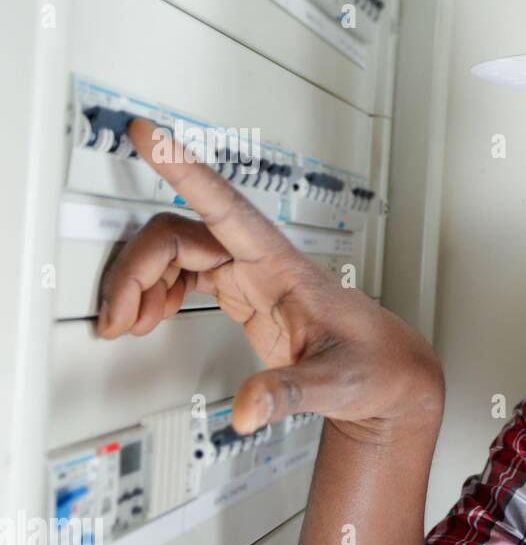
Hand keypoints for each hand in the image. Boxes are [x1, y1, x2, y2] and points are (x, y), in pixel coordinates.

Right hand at [98, 118, 443, 442]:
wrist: (391, 376)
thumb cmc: (376, 367)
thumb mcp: (337, 384)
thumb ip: (289, 394)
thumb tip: (247, 411)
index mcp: (285, 268)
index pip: (225, 207)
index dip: (184, 169)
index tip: (148, 134)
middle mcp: (265, 263)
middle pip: (180, 235)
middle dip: (136, 268)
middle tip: (116, 317)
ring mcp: (253, 275)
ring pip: (177, 252)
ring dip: (141, 281)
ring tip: (127, 324)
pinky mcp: (247, 293)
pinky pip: (186, 275)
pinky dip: (157, 292)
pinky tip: (150, 316)